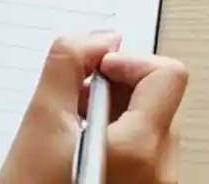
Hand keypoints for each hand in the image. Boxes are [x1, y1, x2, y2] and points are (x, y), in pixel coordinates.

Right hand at [0, 33, 188, 183]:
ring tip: (75, 132)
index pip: (168, 74)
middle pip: (158, 97)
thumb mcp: (39, 122)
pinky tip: (83, 153)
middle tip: (77, 102)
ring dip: (114, 113)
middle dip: (116, 87)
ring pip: (149, 123)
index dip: (129, 60)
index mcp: (142, 148)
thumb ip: (69, 63)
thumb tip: (101, 39)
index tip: (97, 68)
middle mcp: (162, 170)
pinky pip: (145, 151)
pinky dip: (117, 139)